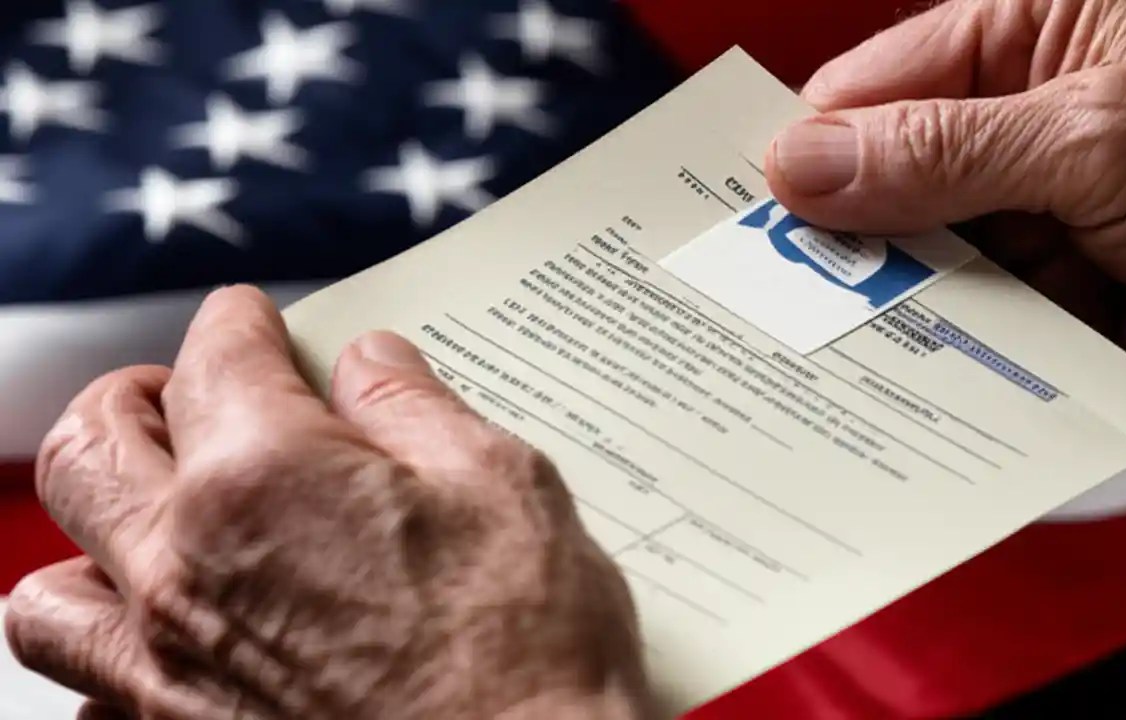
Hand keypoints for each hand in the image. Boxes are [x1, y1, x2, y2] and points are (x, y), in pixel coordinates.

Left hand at [5, 286, 649, 719]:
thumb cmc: (528, 650)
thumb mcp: (501, 485)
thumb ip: (415, 408)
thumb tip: (370, 363)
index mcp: (265, 477)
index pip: (216, 357)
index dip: (240, 322)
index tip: (255, 320)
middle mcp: (186, 569)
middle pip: (92, 446)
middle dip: (135, 397)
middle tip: (186, 393)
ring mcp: (168, 671)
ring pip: (51, 587)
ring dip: (95, 534)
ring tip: (157, 519)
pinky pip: (90, 696)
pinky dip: (113, 656)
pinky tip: (178, 640)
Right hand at [766, 0, 1125, 421]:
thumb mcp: (1099, 139)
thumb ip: (946, 152)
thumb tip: (810, 161)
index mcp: (1037, 34)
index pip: (883, 78)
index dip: (818, 137)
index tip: (758, 198)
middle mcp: (1023, 122)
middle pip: (885, 170)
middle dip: (843, 225)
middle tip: (783, 275)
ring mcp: (1032, 216)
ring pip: (914, 253)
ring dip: (886, 292)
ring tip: (831, 329)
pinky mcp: (1047, 299)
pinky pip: (960, 319)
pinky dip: (931, 345)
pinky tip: (899, 363)